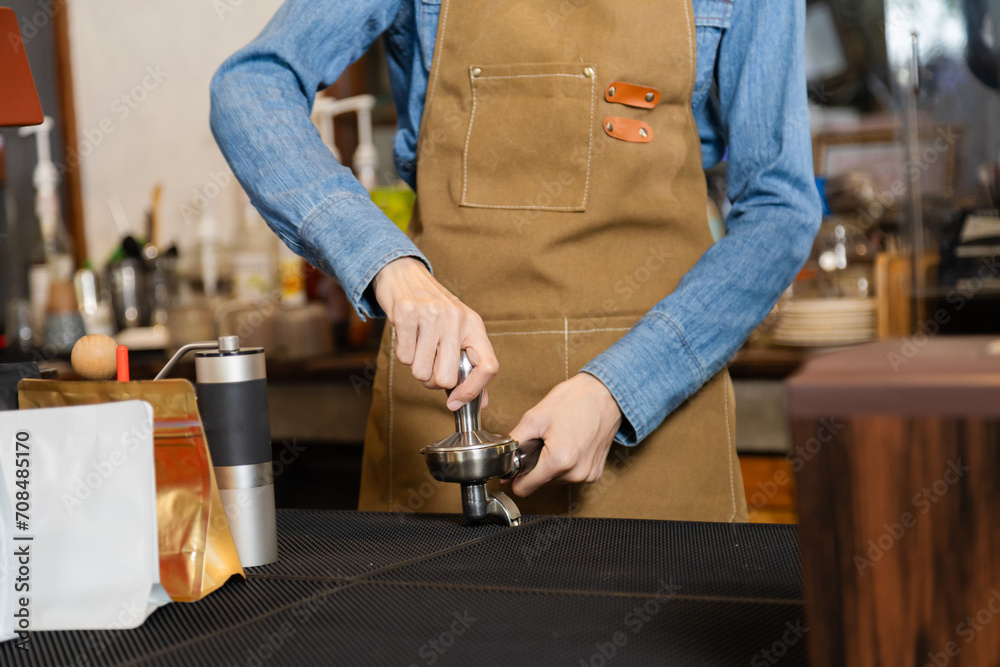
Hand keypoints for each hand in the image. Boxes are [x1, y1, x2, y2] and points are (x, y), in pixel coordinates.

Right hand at [373, 257, 497, 408]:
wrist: (404, 274)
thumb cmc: (433, 308)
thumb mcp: (459, 330)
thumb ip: (471, 366)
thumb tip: (481, 403)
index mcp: (474, 325)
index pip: (488, 367)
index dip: (473, 392)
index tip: (456, 402)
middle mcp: (456, 319)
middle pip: (447, 378)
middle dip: (433, 381)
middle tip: (429, 365)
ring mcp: (431, 315)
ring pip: (422, 372)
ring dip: (416, 367)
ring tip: (417, 346)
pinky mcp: (406, 313)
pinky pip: (403, 358)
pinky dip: (402, 354)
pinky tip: (407, 336)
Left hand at [509, 373, 622, 496]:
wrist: (605, 393)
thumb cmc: (574, 400)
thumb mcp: (534, 418)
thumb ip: (515, 443)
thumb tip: (503, 462)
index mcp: (559, 461)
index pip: (525, 488)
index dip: (515, 477)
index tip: (515, 466)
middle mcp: (576, 473)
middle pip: (540, 483)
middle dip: (536, 466)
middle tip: (542, 442)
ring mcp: (588, 475)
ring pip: (555, 480)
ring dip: (551, 465)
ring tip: (557, 441)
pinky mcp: (595, 472)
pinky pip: (571, 476)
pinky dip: (566, 464)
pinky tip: (569, 445)